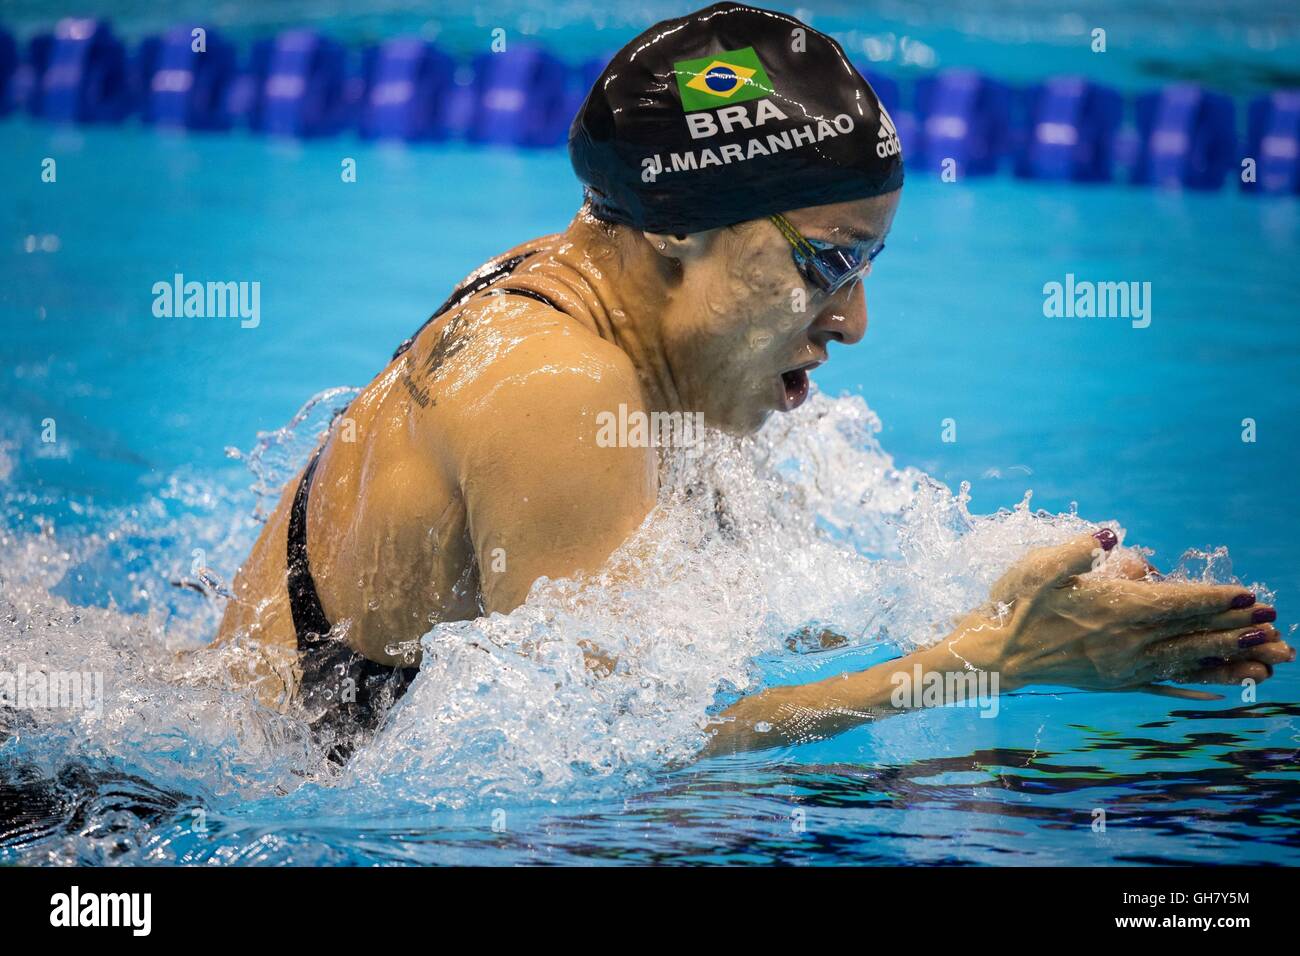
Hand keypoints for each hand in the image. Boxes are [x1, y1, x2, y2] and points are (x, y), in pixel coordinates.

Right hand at [935, 530, 1292, 698]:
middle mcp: (1124, 643)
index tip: (1246, 595)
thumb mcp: (1037, 568)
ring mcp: (1124, 666)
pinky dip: (1205, 679)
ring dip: (1232, 656)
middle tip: (1274, 624)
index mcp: (1110, 611)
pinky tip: (1231, 682)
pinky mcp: (1120, 680)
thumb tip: (1112, 538)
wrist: (993, 656)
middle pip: (1191, 634)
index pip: (1173, 604)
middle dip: (1236, 629)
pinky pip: (1172, 680)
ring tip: (1271, 657)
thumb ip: (1077, 552)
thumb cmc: (1013, 606)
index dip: (1212, 599)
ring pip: (1189, 660)